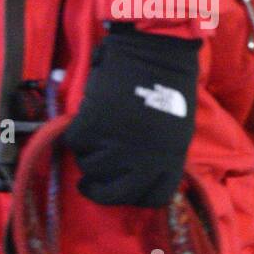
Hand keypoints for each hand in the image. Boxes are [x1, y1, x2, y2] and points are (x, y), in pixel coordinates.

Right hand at [63, 25, 198, 206]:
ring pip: (91, 168)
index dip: (136, 196)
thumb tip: (140, 175)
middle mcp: (144, 160)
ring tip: (96, 139)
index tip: (124, 188)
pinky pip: (77, 143)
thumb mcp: (176, 132)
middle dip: (100, 190)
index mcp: (170, 161)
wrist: (155, 55)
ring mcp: (117, 145)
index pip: (153, 198)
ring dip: (90, 156)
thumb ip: (160, 156)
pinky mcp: (93, 127)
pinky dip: (78, 134)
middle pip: (115, 194)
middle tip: (90, 183)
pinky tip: (89, 121)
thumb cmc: (169, 88)